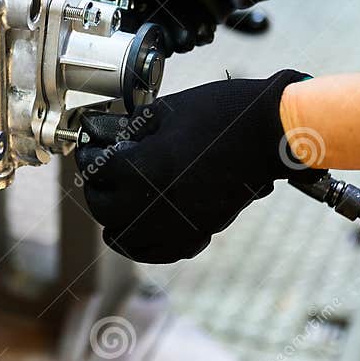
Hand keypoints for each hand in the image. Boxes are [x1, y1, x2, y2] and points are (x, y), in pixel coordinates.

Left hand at [75, 70, 322, 262]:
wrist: (270, 134)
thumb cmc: (223, 114)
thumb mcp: (167, 109)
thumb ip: (135, 128)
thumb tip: (117, 138)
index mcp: (143, 168)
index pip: (96, 172)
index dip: (89, 158)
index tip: (90, 152)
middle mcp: (155, 204)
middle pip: (103, 210)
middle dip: (98, 190)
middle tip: (101, 175)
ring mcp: (178, 224)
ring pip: (125, 239)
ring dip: (115, 220)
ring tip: (117, 203)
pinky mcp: (199, 234)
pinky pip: (158, 251)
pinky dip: (143, 241)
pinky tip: (143, 225)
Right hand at [104, 0, 327, 52]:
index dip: (123, 7)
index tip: (130, 23)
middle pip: (142, 12)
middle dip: (154, 27)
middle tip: (170, 31)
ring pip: (165, 25)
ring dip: (177, 33)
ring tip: (195, 29)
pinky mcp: (206, 6)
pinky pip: (190, 29)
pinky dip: (196, 34)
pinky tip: (208, 27)